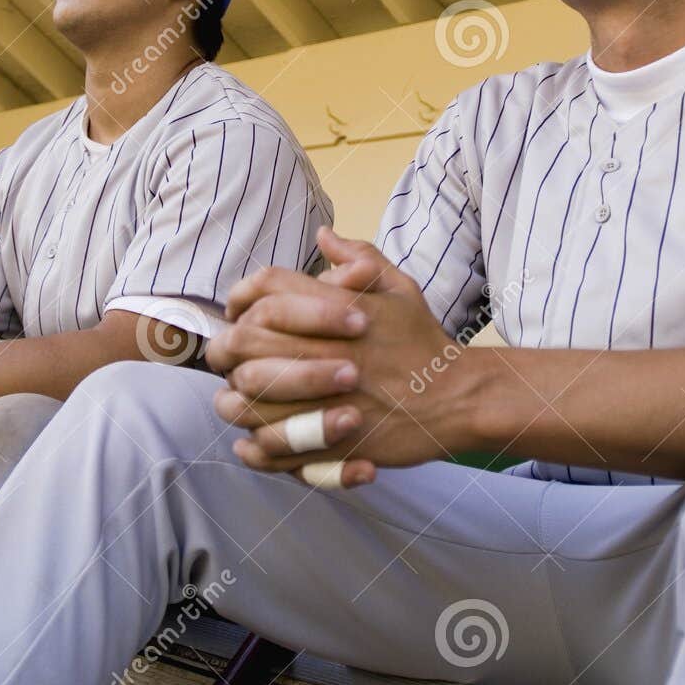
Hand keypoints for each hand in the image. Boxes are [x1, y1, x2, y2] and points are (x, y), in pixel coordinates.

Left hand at [205, 228, 482, 487]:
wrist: (458, 397)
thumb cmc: (424, 342)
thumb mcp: (399, 288)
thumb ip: (359, 258)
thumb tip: (324, 237)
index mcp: (338, 310)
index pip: (266, 290)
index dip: (241, 298)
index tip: (238, 313)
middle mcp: (327, 350)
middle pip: (244, 342)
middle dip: (226, 349)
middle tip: (227, 358)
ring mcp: (328, 398)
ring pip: (249, 398)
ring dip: (236, 399)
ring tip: (237, 400)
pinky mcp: (333, 441)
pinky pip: (274, 448)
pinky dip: (255, 447)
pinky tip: (250, 441)